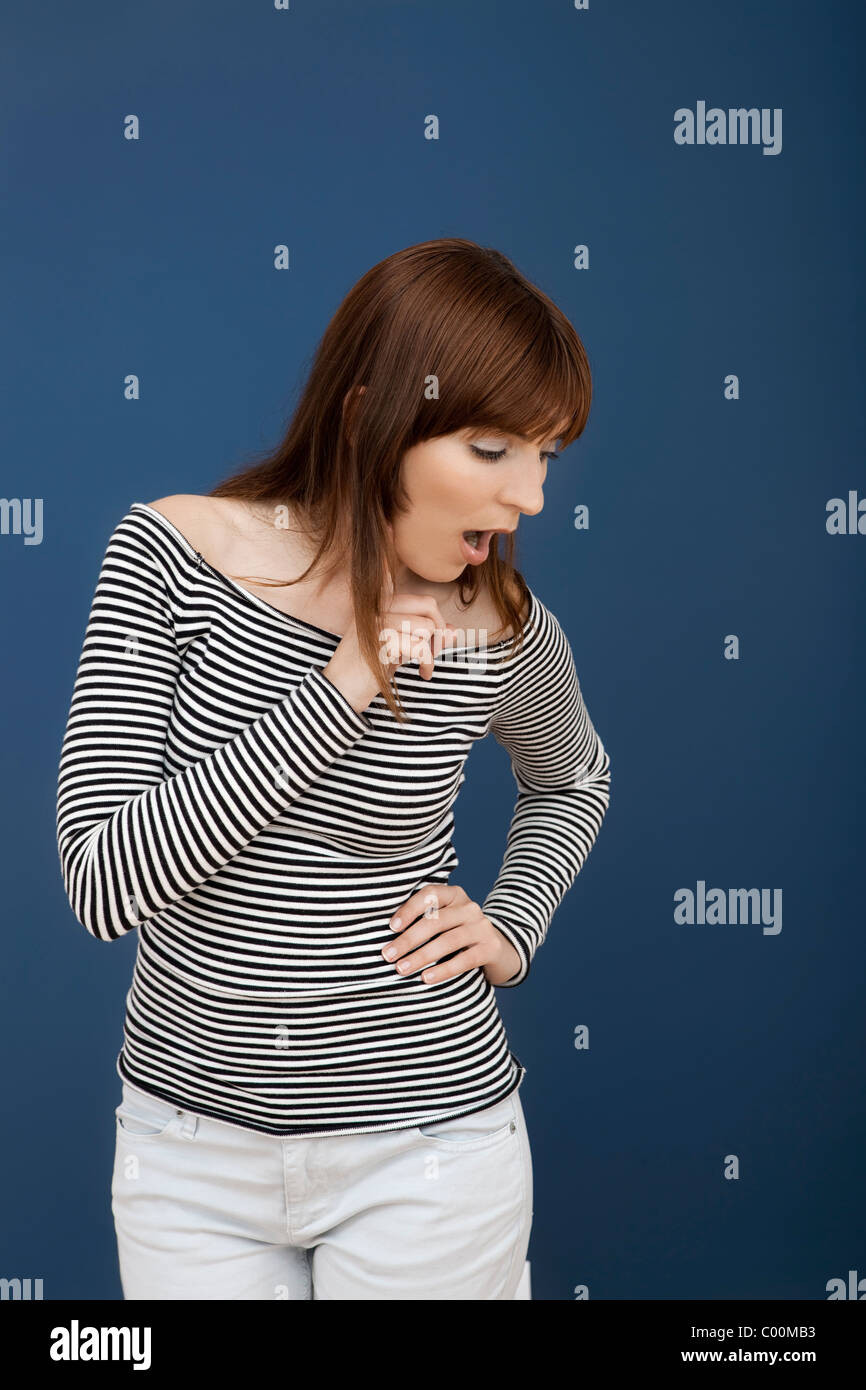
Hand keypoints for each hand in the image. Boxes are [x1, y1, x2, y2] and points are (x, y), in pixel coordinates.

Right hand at [322, 521, 460, 711]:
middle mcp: (374, 609)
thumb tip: (451, 631)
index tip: (388, 523)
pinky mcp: (379, 641)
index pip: (386, 573)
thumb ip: (422, 637)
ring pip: (426, 625)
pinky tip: (420, 673)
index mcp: (375, 605)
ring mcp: (375, 623)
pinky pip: (419, 643)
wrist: (339, 693)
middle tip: (432, 656)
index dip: (385, 547)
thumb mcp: (398, 650)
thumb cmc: (368, 671)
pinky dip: (426, 660)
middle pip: (427, 606)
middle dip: (438, 632)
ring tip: (424, 667)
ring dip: (432, 650)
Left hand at [382, 883, 522, 986]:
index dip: (409, 909)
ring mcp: (482, 927)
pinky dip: (443, 970)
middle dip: (408, 939)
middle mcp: (469, 907)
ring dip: (421, 956)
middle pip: (435, 921)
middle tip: (387, 955)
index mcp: (454, 895)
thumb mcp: (444, 920)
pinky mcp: (491, 948)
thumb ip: (423, 919)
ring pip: (448, 941)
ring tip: (401, 969)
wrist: (499, 948)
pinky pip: (464, 960)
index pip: (430, 894)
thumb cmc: (457, 934)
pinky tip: (426, 978)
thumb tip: (385, 935)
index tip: (391, 927)